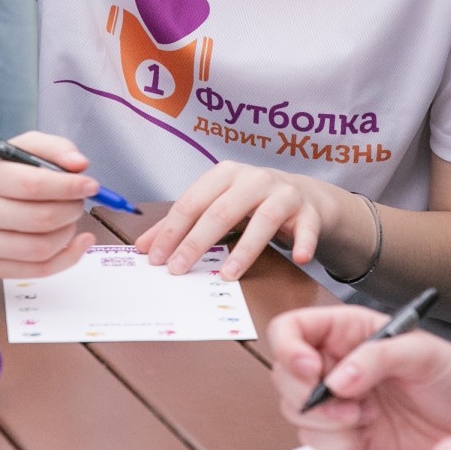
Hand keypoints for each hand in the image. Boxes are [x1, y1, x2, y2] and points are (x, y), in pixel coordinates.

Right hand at [0, 131, 97, 277]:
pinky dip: (68, 257)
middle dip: (71, 209)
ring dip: (69, 231)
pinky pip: (39, 270)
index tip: (90, 185)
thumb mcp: (25, 148)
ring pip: (42, 248)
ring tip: (70, 217)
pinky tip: (78, 241)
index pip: (32, 185)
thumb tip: (79, 164)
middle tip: (79, 201)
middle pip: (39, 219)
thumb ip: (55, 149)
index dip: (68, 186)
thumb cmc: (3, 172)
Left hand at [134, 160, 338, 278]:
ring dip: (245, 250)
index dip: (171, 231)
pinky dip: (303, 243)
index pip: (192, 202)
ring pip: (263, 220)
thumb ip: (181, 224)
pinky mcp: (308, 212)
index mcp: (225, 174)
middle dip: (197, 242)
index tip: (156, 258)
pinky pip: (306, 229)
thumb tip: (142, 247)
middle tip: (179, 270)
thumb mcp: (216, 205)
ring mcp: (283, 194)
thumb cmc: (252, 202)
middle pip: (221, 211)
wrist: (303, 195)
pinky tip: (299, 258)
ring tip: (229, 275)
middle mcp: (254, 179)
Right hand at [267, 306, 450, 449]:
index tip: (311, 370)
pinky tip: (367, 429)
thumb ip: (377, 357)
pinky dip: (334, 440)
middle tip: (345, 402)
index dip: (288, 349)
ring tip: (365, 415)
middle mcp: (336, 362)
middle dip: (306, 393)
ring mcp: (340, 399)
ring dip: (324, 419)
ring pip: (295, 410)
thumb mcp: (422, 352)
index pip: (291, 330)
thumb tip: (338, 379)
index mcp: (348, 330)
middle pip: (284, 374)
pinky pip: (316, 439)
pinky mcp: (348, 433)